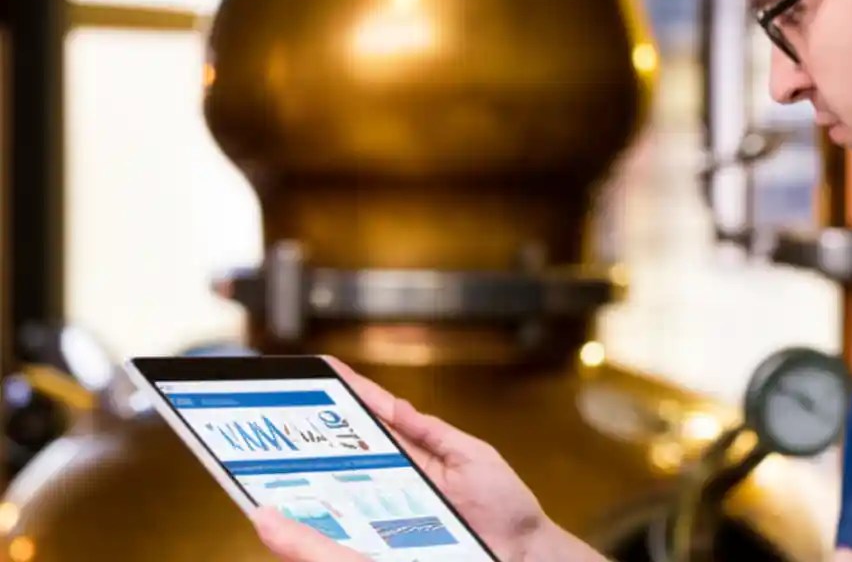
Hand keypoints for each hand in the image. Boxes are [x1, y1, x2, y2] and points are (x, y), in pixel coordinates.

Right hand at [251, 358, 603, 561]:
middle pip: (332, 467)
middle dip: (297, 445)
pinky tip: (278, 524)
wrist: (527, 555)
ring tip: (258, 470)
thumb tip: (391, 403)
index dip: (341, 400)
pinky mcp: (378, 551)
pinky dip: (305, 541)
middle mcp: (388, 493)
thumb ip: (430, 431)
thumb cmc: (506, 512)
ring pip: (322, 510)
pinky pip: (336, 548)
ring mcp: (381, 524)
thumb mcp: (470, 457)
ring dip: (290, 492)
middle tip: (266, 421)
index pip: (365, 426)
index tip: (315, 374)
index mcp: (408, 463)